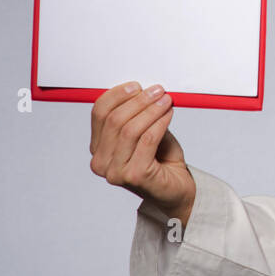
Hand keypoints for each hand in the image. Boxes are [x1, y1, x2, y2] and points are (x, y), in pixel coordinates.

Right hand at [90, 82, 194, 225]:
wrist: (176, 190)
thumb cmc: (160, 160)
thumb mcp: (145, 132)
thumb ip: (138, 115)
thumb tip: (142, 90)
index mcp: (98, 149)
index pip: (99, 114)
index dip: (117, 95)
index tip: (136, 86)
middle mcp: (101, 162)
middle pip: (114, 120)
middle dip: (138, 101)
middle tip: (157, 91)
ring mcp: (115, 172)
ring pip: (130, 129)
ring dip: (151, 110)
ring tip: (165, 101)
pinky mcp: (135, 176)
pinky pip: (147, 140)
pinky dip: (160, 122)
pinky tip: (168, 114)